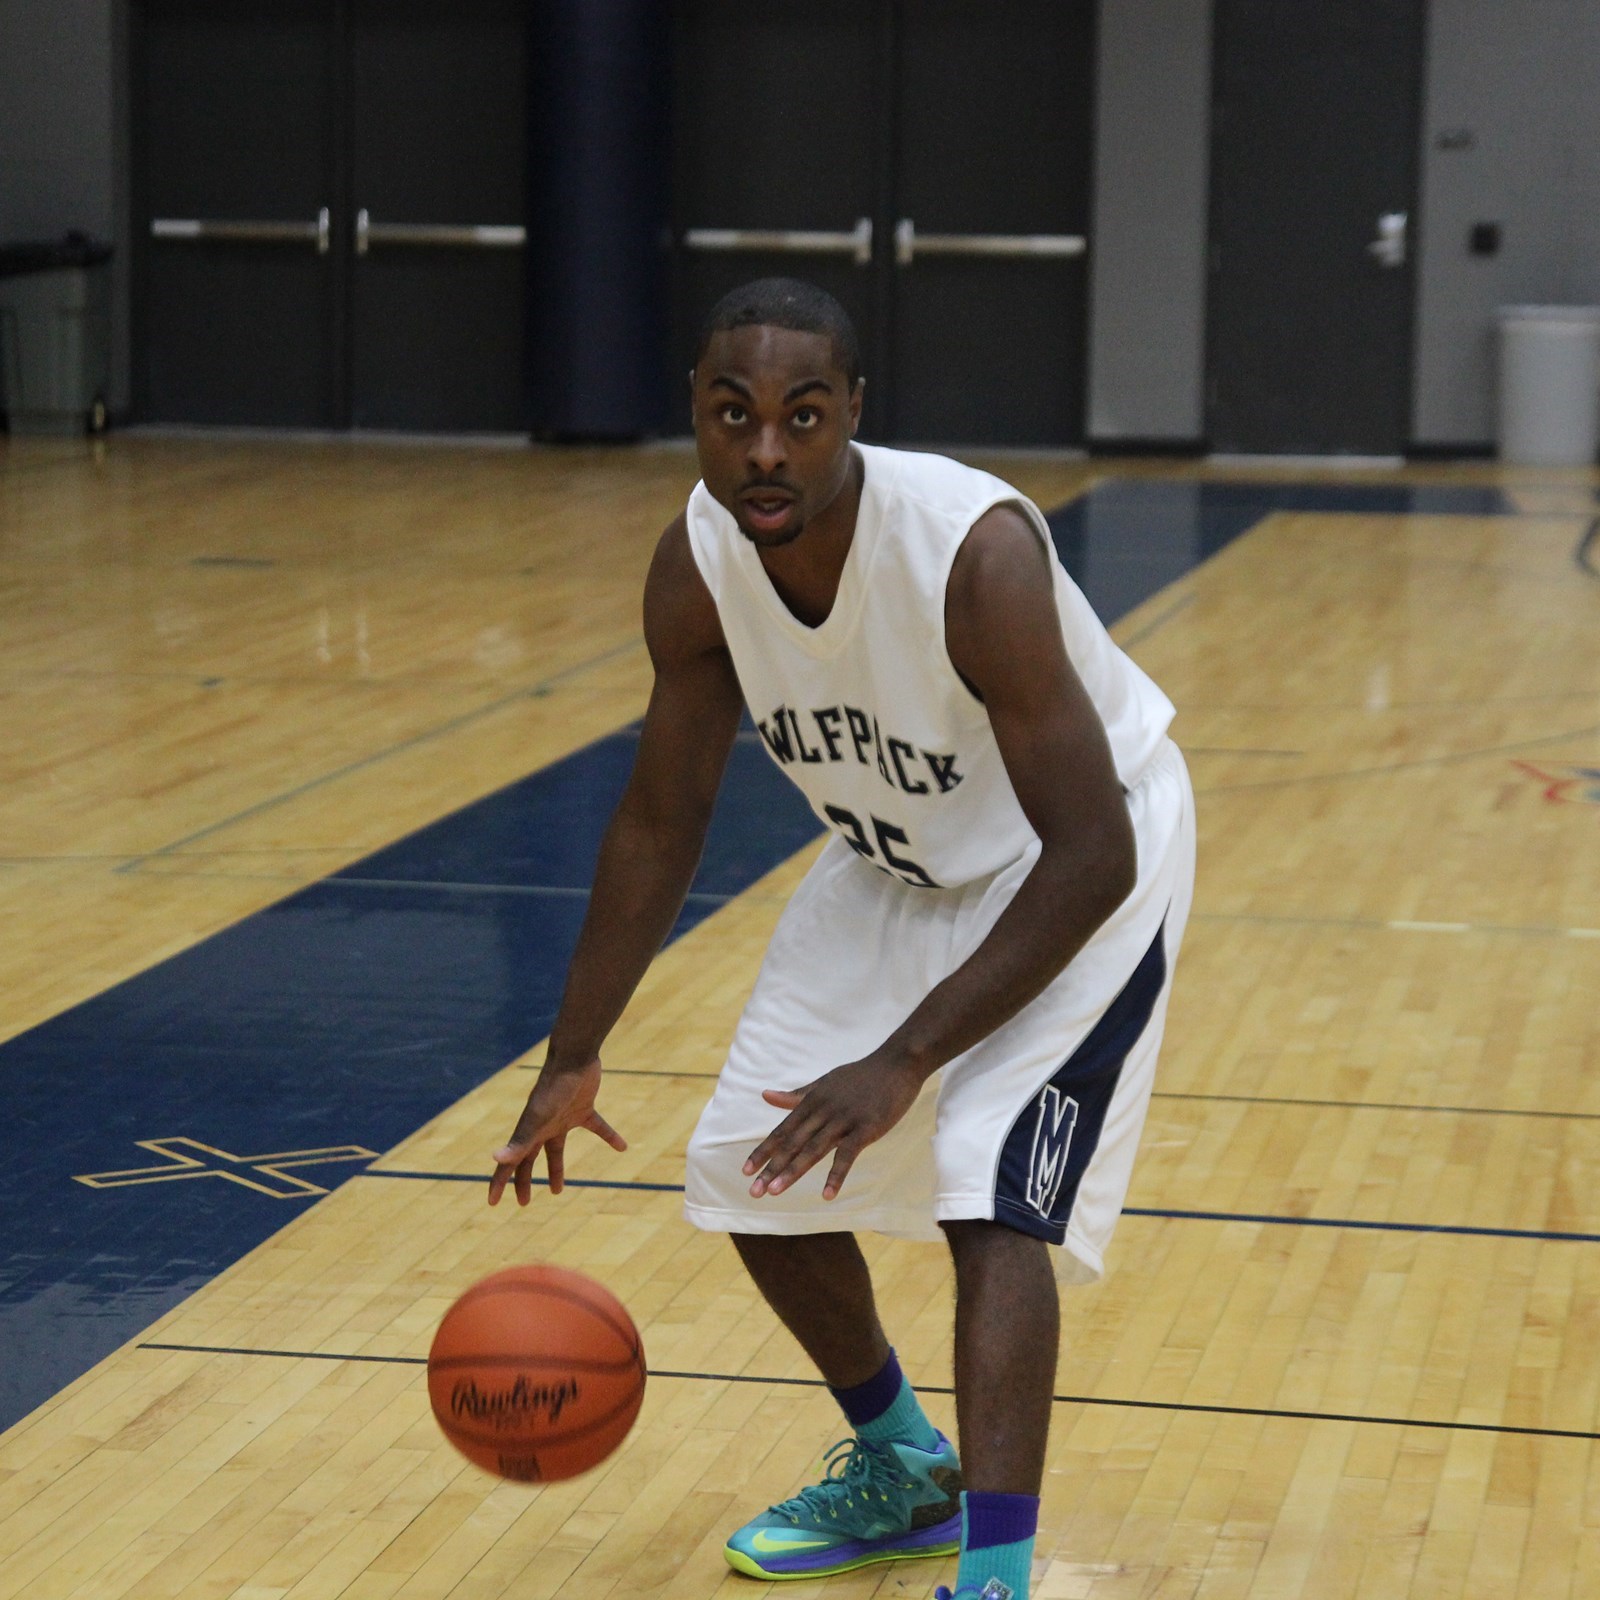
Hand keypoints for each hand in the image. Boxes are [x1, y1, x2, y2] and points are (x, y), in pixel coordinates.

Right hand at [488, 1057, 625, 1205]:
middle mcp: (543, 1127)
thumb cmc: (553, 1087)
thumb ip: (520, 1141)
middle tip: (524, 1203)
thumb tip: (495, 1159)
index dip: (500, 1184)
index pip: (510, 1163)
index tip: (492, 1203)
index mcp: (529, 1132)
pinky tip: (622, 1146)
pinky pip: (597, 1127)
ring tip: (558, 1190)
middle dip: (525, 1181)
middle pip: (530, 1159)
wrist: (575, 1056)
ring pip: (557, 1149)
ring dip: (556, 1169)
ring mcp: (563, 1118)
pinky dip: (609, 1137)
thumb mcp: (537, 1118)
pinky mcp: (584, 1108)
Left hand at [743, 1055, 923, 1201]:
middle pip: (793, 1143)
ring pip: (813, 1149)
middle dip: (772, 1168)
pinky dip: (836, 1175)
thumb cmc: (861, 1075)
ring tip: (775, 1192)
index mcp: (812, 1101)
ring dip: (793, 1172)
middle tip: (754, 1191)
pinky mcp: (866, 1128)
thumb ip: (796, 1095)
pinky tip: (827, 1195)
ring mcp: (844, 1119)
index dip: (764, 1151)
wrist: (897, 1063)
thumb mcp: (825, 1083)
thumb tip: (765, 1095)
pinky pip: (848, 1155)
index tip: (746, 1171)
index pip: (783, 1131)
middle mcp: (823, 1111)